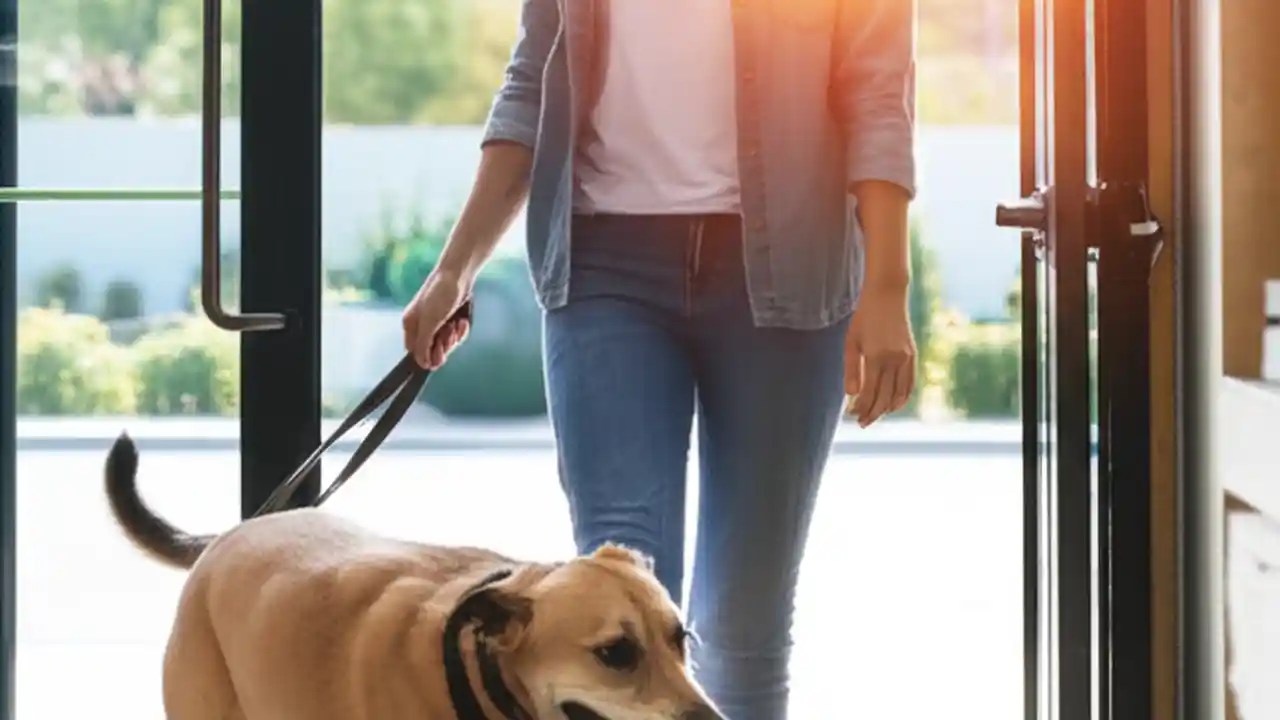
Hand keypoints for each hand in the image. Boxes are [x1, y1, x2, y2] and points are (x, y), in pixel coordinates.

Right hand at [402, 269, 471, 369]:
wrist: (458, 274)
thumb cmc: (440, 295)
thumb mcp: (429, 322)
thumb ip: (423, 344)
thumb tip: (422, 364)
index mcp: (410, 325)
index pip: (415, 353)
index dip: (428, 356)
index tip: (439, 351)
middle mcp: (421, 325)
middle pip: (432, 350)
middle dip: (443, 345)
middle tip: (449, 334)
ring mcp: (436, 322)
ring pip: (446, 344)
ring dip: (453, 337)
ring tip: (456, 324)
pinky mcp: (449, 319)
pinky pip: (456, 335)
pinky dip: (461, 330)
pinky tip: (462, 322)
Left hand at [845, 285, 916, 426]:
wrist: (888, 296)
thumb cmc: (864, 317)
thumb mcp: (851, 342)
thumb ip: (851, 370)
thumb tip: (851, 395)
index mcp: (877, 357)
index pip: (870, 392)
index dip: (861, 407)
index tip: (851, 415)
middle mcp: (895, 360)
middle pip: (885, 397)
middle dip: (873, 413)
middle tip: (861, 423)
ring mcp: (906, 358)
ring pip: (899, 394)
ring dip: (887, 409)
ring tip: (874, 416)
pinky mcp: (913, 355)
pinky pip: (910, 383)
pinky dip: (903, 397)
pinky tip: (894, 405)